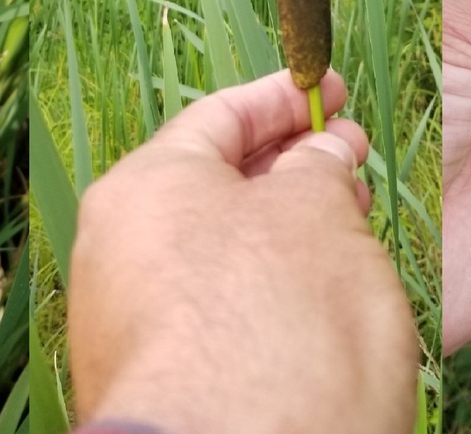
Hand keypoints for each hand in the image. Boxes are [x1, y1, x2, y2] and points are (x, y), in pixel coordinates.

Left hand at [69, 69, 416, 433]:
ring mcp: (132, 323)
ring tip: (349, 228)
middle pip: (213, 186)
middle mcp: (119, 250)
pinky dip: (268, 290)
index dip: (284, 97)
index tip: (328, 88)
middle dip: (289, 167)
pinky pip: (218, 311)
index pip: (219, 116)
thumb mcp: (318, 215)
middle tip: (351, 156)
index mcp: (145, 187)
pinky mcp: (160, 382)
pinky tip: (318, 300)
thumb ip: (318, 169)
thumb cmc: (274, 324)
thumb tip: (318, 158)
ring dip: (284, 232)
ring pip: (218, 252)